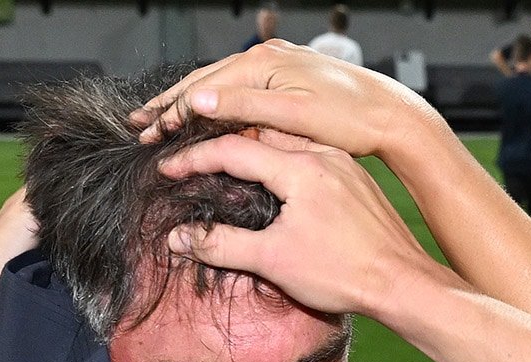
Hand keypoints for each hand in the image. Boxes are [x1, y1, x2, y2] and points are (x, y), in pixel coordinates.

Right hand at [132, 39, 429, 159]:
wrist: (391, 116)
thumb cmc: (349, 119)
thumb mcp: (292, 117)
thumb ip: (243, 108)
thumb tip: (197, 101)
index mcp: (262, 65)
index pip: (203, 89)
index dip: (172, 113)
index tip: (147, 134)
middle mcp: (267, 59)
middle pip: (206, 82)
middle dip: (171, 105)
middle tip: (138, 124)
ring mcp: (278, 67)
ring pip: (222, 86)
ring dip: (191, 105)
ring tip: (163, 122)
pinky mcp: (289, 81)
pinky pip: (241, 91)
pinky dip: (217, 105)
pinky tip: (207, 119)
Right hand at [159, 131, 441, 322]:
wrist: (403, 283)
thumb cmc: (344, 274)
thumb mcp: (273, 262)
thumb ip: (222, 245)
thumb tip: (180, 239)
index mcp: (300, 167)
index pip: (233, 149)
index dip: (194, 159)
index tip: (169, 170)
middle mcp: (322, 154)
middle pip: (258, 134)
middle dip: (220, 145)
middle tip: (191, 159)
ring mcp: (341, 163)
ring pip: (285, 142)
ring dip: (252, 151)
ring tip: (224, 166)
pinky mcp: (354, 177)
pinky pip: (307, 155)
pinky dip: (280, 161)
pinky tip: (272, 182)